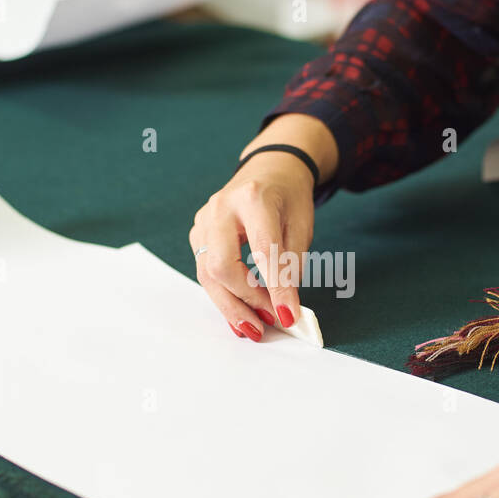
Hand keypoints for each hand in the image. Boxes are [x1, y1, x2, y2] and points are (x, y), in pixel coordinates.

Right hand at [189, 114, 335, 340]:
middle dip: (244, 301)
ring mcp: (204, 220)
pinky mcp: (197, 234)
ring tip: (254, 328)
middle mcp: (221, 208)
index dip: (276, 288)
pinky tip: (240, 312)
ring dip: (231, 306)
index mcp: (254, 198)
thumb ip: (292, 265)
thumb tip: (286, 308)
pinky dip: (223, 295)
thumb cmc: (287, 197)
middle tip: (269, 323)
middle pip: (221, 265)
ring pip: (207, 274)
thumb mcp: (301, 226)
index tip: (288, 316)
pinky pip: (205, 272)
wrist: (268, 169)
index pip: (263, 252)